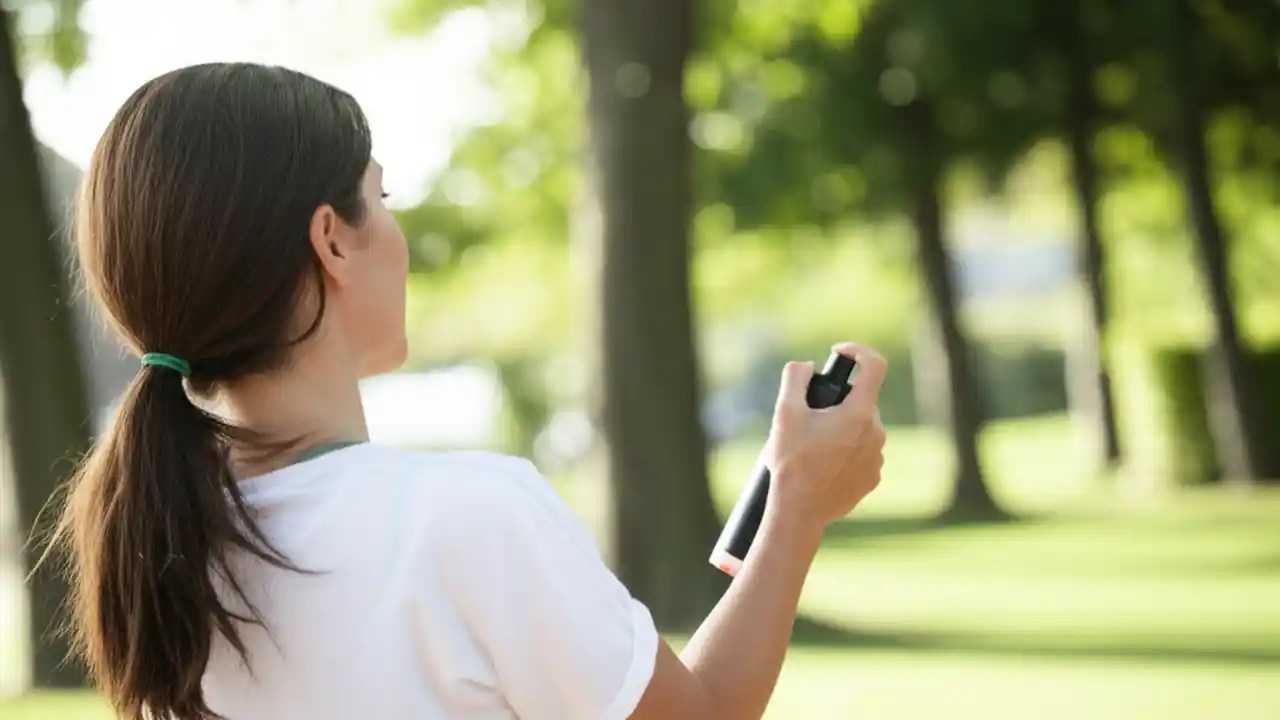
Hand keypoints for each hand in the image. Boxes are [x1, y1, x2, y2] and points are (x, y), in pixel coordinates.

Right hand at [763, 342, 887, 531]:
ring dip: (841, 429)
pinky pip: (862, 454)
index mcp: (859, 413)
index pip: (875, 365)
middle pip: (861, 401)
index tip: (837, 354)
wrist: (799, 512)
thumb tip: (808, 366)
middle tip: (809, 418)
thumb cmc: (791, 462)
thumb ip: (795, 377)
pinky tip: (822, 466)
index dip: (858, 351)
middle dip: (838, 402)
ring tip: (812, 447)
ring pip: (861, 429)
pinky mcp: (872, 478)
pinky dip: (845, 452)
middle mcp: (876, 433)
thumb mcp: (785, 413)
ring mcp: (877, 458)